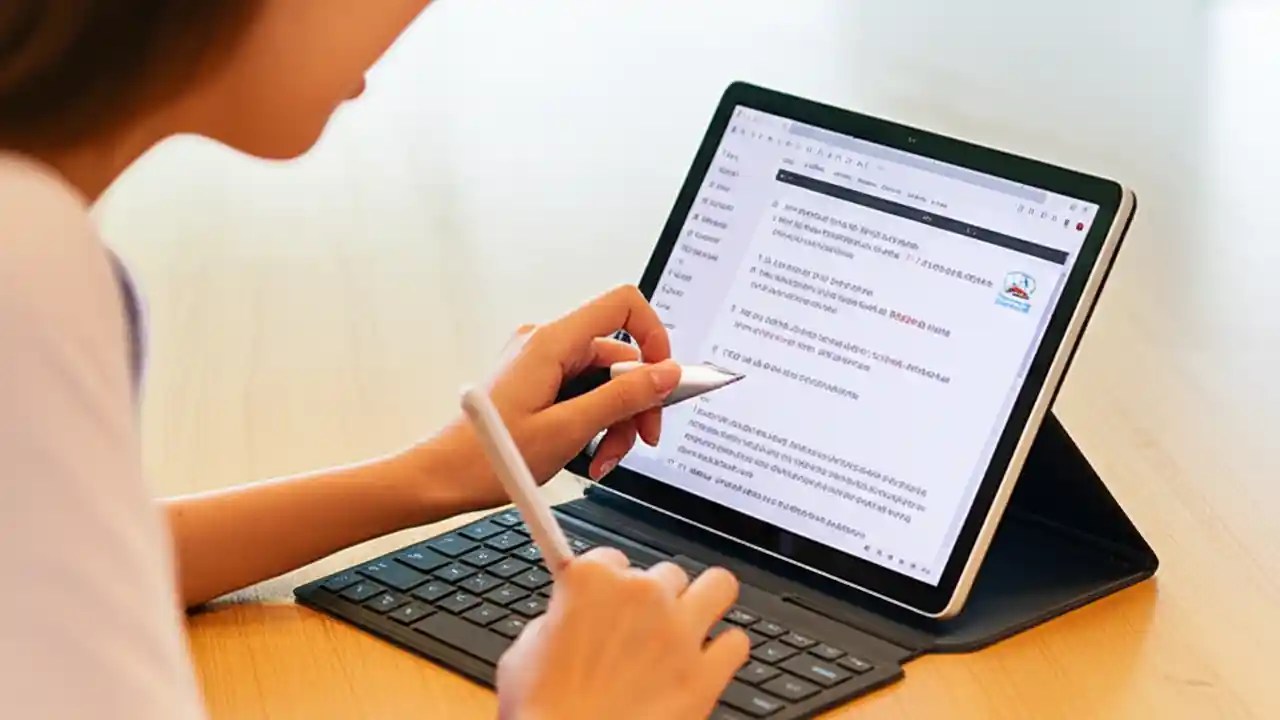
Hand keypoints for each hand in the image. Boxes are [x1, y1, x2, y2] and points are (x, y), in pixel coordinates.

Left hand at [409, 285, 680, 513]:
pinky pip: (584, 394)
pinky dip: (595, 424)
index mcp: (551, 343)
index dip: (654, 335)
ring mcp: (541, 365)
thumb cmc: (487, 457)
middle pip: (619, 358)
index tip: (666, 377)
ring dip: (616, 422)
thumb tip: (665, 374)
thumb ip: (622, 398)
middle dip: (636, 403)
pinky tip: (589, 456)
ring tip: (604, 459)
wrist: (441, 478)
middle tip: (640, 441)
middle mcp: (546, 345)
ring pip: (604, 382)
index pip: (621, 305)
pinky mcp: (538, 385)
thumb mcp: (569, 430)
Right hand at [496, 548, 749, 719]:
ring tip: (690, 627)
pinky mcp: (706, 673)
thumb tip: (570, 618)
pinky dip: (724, 652)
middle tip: (641, 631)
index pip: (611, 557)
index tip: (607, 602)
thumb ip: (556, 620)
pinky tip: (707, 664)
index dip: (609, 585)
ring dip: (704, 603)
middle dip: (655, 599)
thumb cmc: (541, 712)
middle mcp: (640, 594)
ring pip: (719, 585)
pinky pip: (737, 642)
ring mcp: (679, 631)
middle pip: (665, 573)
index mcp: (590, 581)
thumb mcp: (523, 653)